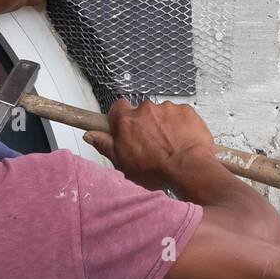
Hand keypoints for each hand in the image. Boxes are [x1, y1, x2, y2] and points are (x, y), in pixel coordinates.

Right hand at [83, 98, 216, 191]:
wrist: (189, 168)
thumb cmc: (156, 170)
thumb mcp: (123, 163)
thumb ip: (106, 146)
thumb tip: (90, 135)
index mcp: (127, 121)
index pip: (117, 108)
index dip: (120, 118)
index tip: (124, 129)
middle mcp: (146, 109)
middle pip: (141, 113)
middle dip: (145, 125)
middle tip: (151, 145)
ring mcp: (167, 108)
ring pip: (161, 114)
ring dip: (163, 126)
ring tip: (170, 146)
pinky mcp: (186, 110)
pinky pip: (179, 115)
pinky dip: (180, 126)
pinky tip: (182, 141)